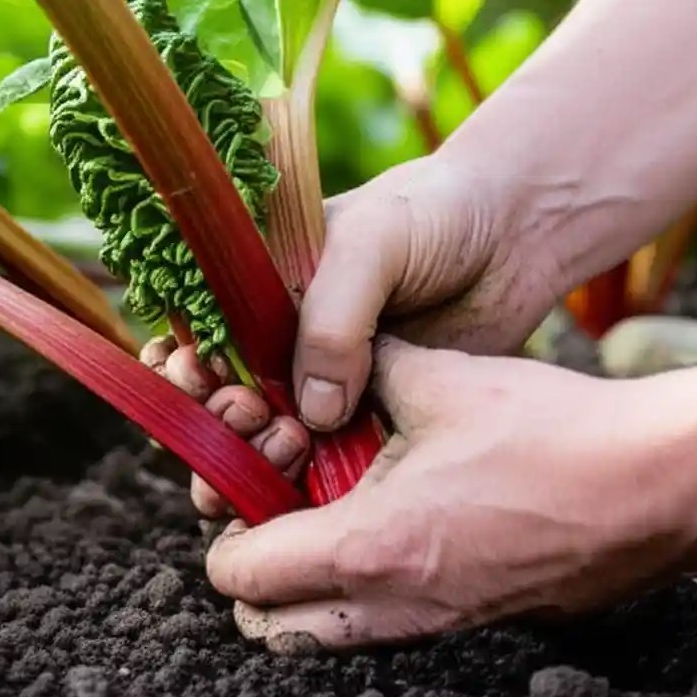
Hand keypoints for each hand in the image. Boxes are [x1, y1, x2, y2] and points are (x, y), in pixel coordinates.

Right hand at [150, 153, 565, 515]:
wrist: (517, 232)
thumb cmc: (436, 213)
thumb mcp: (372, 242)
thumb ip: (332, 319)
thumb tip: (315, 414)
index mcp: (255, 283)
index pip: (190, 334)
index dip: (179, 366)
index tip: (200, 379)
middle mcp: (279, 338)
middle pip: (215, 400)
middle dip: (213, 424)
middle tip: (248, 418)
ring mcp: (323, 382)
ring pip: (263, 443)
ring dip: (253, 462)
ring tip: (288, 448)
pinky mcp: (368, 419)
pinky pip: (325, 464)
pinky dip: (311, 484)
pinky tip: (317, 480)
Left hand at [199, 337, 696, 651]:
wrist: (661, 489)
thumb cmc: (556, 434)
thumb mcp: (444, 381)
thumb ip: (368, 367)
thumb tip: (339, 355)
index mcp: (367, 547)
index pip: (239, 574)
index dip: (228, 529)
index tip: (248, 484)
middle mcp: (392, 607)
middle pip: (267, 627)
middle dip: (254, 572)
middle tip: (282, 505)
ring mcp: (435, 624)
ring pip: (325, 634)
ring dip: (307, 585)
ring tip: (338, 511)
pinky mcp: (471, 621)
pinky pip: (386, 624)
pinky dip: (365, 588)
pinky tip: (403, 519)